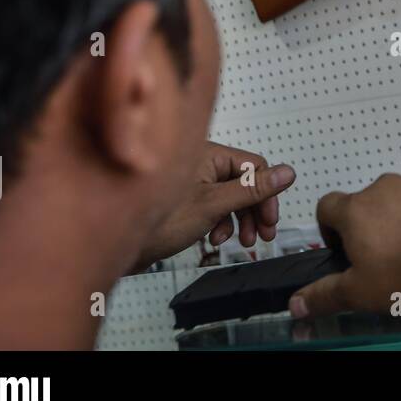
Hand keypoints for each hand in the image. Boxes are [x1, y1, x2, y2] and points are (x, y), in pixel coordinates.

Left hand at [132, 141, 294, 270]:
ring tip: (239, 241)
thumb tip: (287, 173)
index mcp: (208, 154)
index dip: (267, 193)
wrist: (113, 246)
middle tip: (262, 235)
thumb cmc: (155, 222)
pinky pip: (213, 205)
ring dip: (239, 219)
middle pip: (243, 181)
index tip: (270, 220)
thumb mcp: (213, 206)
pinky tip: (214, 238)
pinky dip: (220, 222)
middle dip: (255, 210)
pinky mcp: (183, 199)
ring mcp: (191, 181)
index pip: (255, 166)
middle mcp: (199, 163)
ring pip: (229, 196)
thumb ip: (252, 189)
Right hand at [289, 174, 400, 317]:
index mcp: (357, 210)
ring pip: (399, 204)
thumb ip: (326, 296)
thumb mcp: (362, 293)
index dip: (328, 229)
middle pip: (366, 205)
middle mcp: (385, 188)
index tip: (343, 252)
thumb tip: (295, 303)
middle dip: (369, 230)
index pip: (326, 206)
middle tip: (383, 262)